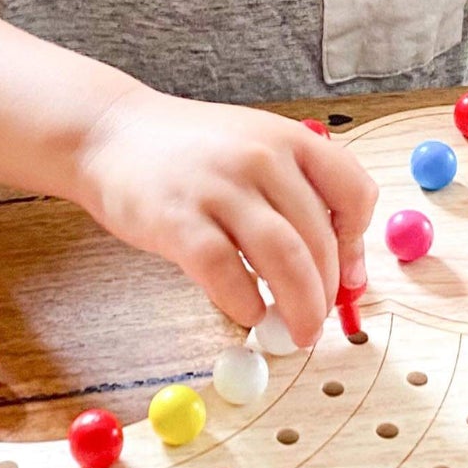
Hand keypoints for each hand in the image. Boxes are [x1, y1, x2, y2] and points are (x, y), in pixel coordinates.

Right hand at [73, 89, 379, 346]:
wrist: (110, 132)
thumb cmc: (189, 151)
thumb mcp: (255, 148)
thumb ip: (298, 193)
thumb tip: (343, 269)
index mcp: (289, 139)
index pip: (355, 193)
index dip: (356, 244)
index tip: (347, 276)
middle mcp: (261, 158)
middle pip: (318, 238)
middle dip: (326, 293)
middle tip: (317, 322)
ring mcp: (220, 188)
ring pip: (284, 259)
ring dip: (301, 307)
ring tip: (298, 334)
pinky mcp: (179, 221)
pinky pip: (227, 274)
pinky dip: (245, 303)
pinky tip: (248, 314)